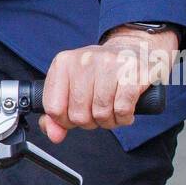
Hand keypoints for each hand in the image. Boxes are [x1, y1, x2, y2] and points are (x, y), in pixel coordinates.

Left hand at [36, 26, 178, 143]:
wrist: (132, 48)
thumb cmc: (99, 73)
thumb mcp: (71, 86)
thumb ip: (57, 114)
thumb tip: (55, 135)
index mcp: (63, 63)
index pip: (54, 107)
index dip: (65, 121)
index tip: (76, 116)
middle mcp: (84, 60)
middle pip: (79, 114)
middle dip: (90, 122)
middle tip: (98, 112)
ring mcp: (109, 64)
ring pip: (101, 113)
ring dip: (109, 121)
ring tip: (112, 110)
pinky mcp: (132, 72)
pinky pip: (122, 109)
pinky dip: (124, 117)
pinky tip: (125, 111)